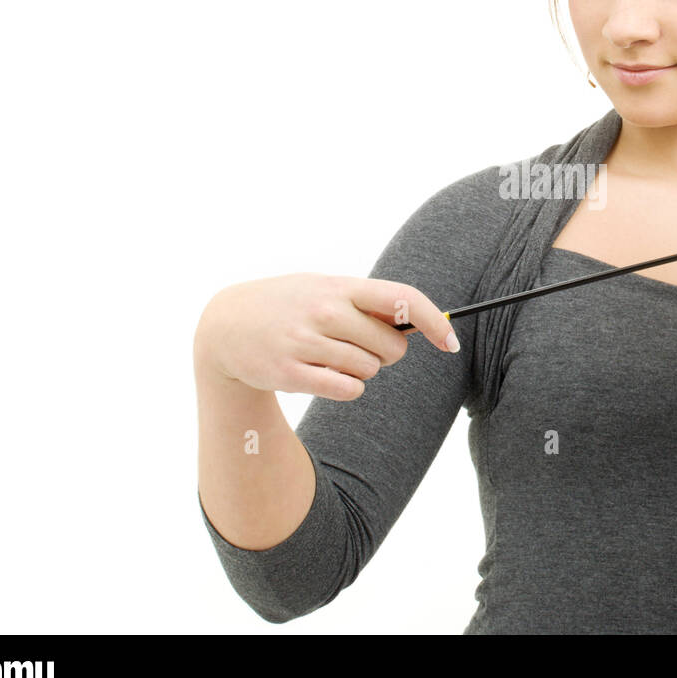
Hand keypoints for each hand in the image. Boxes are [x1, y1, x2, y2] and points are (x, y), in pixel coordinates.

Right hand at [193, 273, 458, 401]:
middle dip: (385, 353)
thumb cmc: (288, 305)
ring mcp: (307, 342)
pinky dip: (346, 388)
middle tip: (356, 346)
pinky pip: (348, 390)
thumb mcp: (323, 289)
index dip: (435, 321)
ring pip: (369, 371)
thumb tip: (417, 323)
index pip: (402, 299)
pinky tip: (322, 374)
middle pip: (392, 347)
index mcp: (340, 287)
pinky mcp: (292, 374)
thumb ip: (366, 303)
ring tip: (327, 355)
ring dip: (359, 370)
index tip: (451, 342)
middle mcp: (325, 311)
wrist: (225, 325)